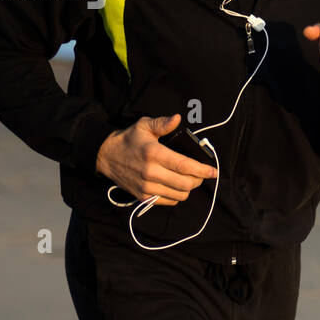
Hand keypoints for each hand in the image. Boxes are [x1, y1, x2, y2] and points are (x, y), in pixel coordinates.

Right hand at [95, 113, 216, 207]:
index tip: (213, 171)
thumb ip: (162, 123)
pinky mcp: (143, 196)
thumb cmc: (129, 140)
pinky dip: (177, 196)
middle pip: (185, 184)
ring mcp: (146, 186)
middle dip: (198, 180)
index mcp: (153, 153)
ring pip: (179, 195)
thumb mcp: (144, 126)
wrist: (106, 156)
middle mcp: (151, 172)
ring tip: (188, 179)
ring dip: (188, 188)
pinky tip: (175, 186)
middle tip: (200, 173)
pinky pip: (169, 201)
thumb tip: (177, 118)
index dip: (202, 170)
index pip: (184, 165)